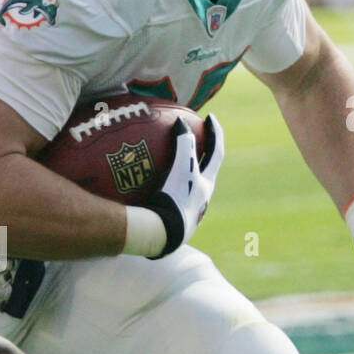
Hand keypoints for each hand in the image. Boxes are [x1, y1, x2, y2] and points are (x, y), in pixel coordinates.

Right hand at [145, 115, 224, 256]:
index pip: (216, 153)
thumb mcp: (182, 169)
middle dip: (200, 153)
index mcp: (206, 185)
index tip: (210, 118)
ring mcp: (184, 211)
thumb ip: (183, 144)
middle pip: (204, 170)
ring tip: (165, 159)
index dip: (216, 134)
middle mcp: (199, 198)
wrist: (162, 236)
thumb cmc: (175, 200)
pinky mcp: (168, 220)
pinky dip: (154, 186)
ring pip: (185, 186)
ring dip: (178, 171)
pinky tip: (137, 182)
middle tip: (193, 137)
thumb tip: (180, 120)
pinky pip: (163, 197)